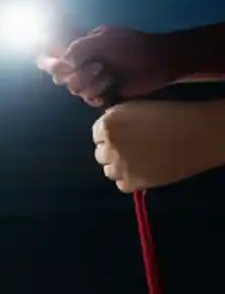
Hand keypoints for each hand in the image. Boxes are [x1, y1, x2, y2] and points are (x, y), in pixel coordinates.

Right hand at [37, 26, 189, 106]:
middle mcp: (84, 63)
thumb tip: (61, 66)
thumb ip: (78, 49)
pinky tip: (106, 92)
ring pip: (75, 89)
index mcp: (82, 47)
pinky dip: (95, 96)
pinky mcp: (104, 93)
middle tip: (98, 66)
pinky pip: (88, 100)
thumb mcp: (103, 40)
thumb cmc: (133, 46)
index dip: (48, 61)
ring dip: (92, 84)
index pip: (54, 55)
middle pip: (61, 76)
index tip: (51, 64)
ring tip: (109, 76)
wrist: (160, 61)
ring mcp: (93, 78)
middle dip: (78, 74)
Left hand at [92, 101, 224, 192]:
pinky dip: (131, 180)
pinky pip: (122, 184)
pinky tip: (146, 171)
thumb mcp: (135, 109)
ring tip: (141, 161)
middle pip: (100, 154)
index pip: (97, 135)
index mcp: (108, 123)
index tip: (126, 136)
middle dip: (114, 152)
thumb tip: (107, 130)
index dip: (112, 136)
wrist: (197, 135)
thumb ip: (116, 119)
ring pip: (109, 171)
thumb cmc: (171, 116)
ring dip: (121, 167)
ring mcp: (119, 165)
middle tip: (135, 149)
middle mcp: (109, 145)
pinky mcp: (132, 182)